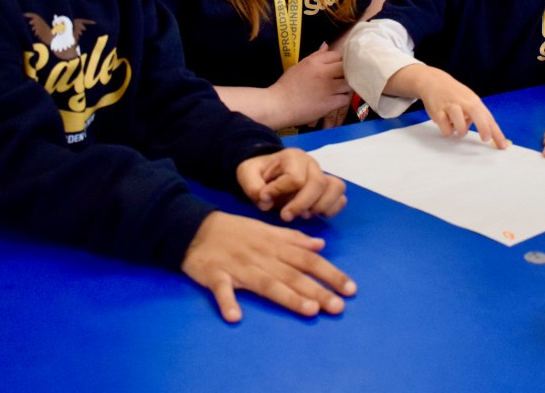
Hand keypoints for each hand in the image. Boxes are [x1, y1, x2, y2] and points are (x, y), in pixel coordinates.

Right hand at [181, 212, 356, 322]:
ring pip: (266, 283)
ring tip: (308, 310)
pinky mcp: (215, 276)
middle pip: (293, 274)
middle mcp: (261, 256)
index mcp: (274, 245)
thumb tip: (320, 245)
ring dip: (288, 296)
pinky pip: (222, 290)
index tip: (350, 289)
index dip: (330, 273)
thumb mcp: (266, 229)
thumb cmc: (234, 230)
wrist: (194, 227)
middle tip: (338, 307)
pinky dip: (227, 302)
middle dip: (317, 290)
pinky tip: (235, 316)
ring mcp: (238, 267)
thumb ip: (293, 238)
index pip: (307, 260)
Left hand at [238, 148, 347, 221]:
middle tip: (285, 216)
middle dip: (302, 204)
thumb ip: (252, 186)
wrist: (268, 172)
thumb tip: (267, 201)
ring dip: (320, 206)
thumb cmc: (259, 172)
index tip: (264, 199)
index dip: (280, 192)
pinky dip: (331, 209)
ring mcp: (323, 175)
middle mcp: (312, 164)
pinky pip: (341, 198)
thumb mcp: (246, 174)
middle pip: (318, 183)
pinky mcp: (329, 188)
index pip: (295, 178)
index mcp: (292, 157)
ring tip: (304, 215)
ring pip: (336, 188)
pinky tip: (314, 213)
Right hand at [268, 43, 351, 127]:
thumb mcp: (300, 65)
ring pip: (349, 84)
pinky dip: (341, 99)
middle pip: (346, 68)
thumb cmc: (287, 85)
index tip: (338, 66)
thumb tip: (326, 45)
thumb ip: (316, 56)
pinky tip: (334, 100)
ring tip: (338, 90)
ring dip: (345, 87)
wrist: (279, 106)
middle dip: (346, 72)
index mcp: (315, 62)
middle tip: (341, 78)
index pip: (338, 55)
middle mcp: (324, 73)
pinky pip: (345, 99)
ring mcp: (329, 89)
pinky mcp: (331, 103)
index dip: (340, 60)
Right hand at [389, 65, 506, 147]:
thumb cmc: (454, 94)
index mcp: (474, 101)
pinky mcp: (437, 112)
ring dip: (461, 130)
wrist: (433, 81)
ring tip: (459, 130)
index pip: (488, 118)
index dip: (496, 133)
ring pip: (459, 122)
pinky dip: (448, 131)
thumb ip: (477, 116)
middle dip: (483, 128)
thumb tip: (485, 133)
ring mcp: (450, 106)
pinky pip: (445, 127)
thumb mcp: (469, 101)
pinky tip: (446, 124)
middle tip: (486, 139)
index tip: (502, 146)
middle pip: (477, 114)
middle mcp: (463, 102)